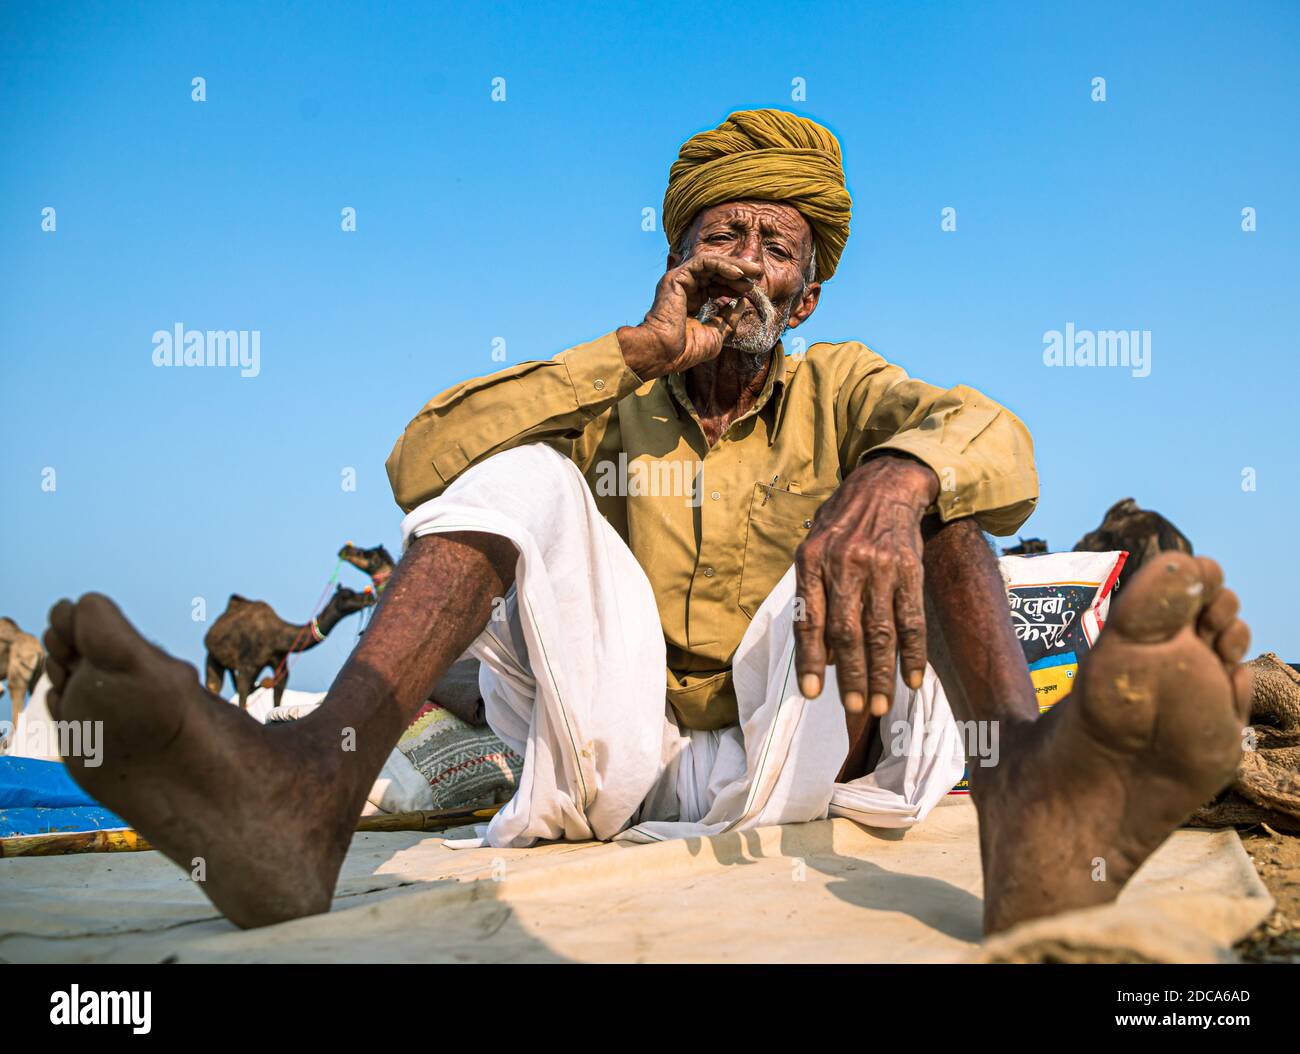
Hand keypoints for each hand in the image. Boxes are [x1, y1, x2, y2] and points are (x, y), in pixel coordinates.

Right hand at [616, 253, 763, 380]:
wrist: (665, 353)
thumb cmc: (685, 350)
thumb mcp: (716, 334)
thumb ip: (729, 318)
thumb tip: (742, 302)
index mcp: (691, 302)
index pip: (715, 286)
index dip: (734, 286)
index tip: (751, 290)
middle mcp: (684, 289)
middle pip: (714, 272)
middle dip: (738, 272)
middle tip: (758, 274)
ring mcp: (679, 281)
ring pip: (710, 264)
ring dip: (734, 266)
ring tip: (753, 272)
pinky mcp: (676, 277)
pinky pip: (703, 263)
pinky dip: (722, 266)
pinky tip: (738, 274)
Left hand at [793, 455, 939, 715]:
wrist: (884, 486)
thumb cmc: (841, 525)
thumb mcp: (814, 549)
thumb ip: (814, 597)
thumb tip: (824, 656)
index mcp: (812, 561)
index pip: (808, 620)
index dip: (810, 660)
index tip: (811, 694)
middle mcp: (844, 564)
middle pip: (847, 633)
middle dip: (851, 676)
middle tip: (853, 708)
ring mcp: (879, 567)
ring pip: (881, 633)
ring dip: (881, 674)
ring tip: (880, 705)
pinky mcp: (910, 570)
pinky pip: (912, 620)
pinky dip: (913, 653)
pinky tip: (912, 678)